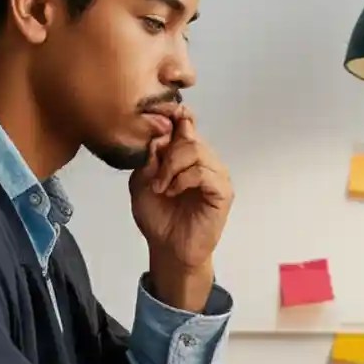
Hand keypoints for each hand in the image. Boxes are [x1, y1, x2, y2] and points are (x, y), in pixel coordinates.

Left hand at [129, 104, 232, 308]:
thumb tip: (158, 136)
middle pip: (189, 135)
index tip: (159, 115)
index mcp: (186, 154)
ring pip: (196, 150)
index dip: (176, 115)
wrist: (167, 248)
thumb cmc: (157, 216)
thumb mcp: (141, 182)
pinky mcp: (222, 191)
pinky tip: (172, 192)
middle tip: (155, 176)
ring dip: (172, 167)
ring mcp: (216, 174)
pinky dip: (183, 179)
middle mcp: (204, 160)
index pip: (187, 123)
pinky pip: (203, 172)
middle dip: (167, 152)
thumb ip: (148, 158)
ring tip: (162, 187)